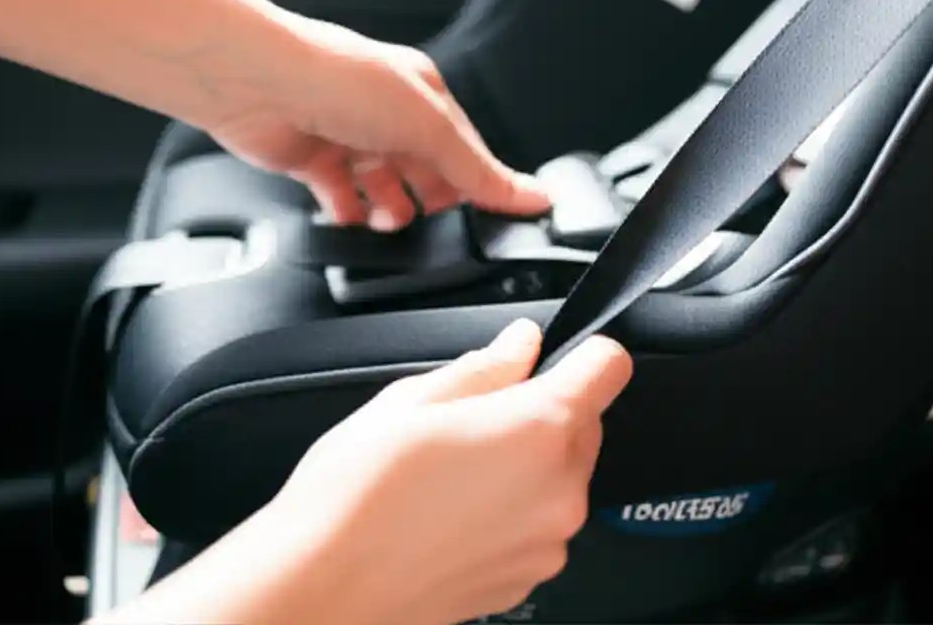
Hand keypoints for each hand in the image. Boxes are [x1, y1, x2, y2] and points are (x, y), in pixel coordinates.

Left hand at [197, 15, 550, 230]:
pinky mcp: (312, 160)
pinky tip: (350, 218)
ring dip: (390, 212)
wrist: (256, 82)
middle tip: (435, 221)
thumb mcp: (428, 126)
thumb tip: (529, 195)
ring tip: (388, 220)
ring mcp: (349, 137)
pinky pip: (340, 199)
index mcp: (423, 94)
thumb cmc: (337, 79)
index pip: (467, 151)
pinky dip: (347, 214)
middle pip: (426, 174)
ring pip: (384, 190)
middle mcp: (386, 113)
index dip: (482, 187)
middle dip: (432, 202)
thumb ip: (477, 170)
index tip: (502, 220)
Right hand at [253, 320, 630, 623]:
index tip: (557, 357)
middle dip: (542, 414)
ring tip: (451, 475)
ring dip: (525, 469)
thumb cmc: (354, 498)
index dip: (583, 353)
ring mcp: (547, 543)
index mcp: (538, 430)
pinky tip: (451, 515)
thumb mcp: (409, 401)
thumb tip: (521, 343)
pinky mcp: (526, 579)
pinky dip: (509, 515)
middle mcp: (559, 490)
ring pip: (559, 479)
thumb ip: (483, 367)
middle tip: (471, 422)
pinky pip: (537, 528)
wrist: (324, 588)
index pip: (608, 367)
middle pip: (585, 426)